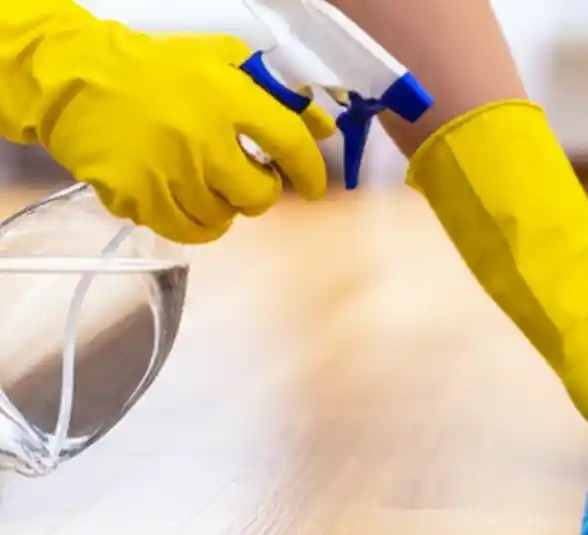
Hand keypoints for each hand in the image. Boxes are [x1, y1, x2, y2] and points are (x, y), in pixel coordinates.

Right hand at [13, 18, 333, 242]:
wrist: (73, 77)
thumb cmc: (153, 68)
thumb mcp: (218, 60)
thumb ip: (274, 92)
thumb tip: (322, 127)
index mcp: (227, 98)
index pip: (289, 143)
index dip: (310, 171)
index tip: (314, 186)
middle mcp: (201, 139)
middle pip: (258, 196)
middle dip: (260, 193)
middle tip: (245, 179)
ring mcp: (167, 171)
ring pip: (221, 219)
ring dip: (222, 208)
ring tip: (205, 184)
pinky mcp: (135, 196)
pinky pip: (182, 230)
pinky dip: (190, 223)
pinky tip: (182, 200)